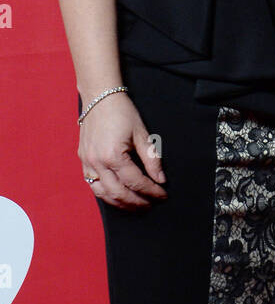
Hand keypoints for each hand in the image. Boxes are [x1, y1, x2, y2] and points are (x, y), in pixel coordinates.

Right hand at [79, 93, 166, 209]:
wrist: (99, 97)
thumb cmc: (122, 112)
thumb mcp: (141, 133)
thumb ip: (151, 159)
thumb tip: (160, 179)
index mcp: (113, 155)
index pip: (136, 182)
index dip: (151, 191)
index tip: (162, 195)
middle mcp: (97, 163)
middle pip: (119, 193)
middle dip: (137, 202)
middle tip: (151, 204)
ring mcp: (87, 163)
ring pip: (103, 194)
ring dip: (121, 203)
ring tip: (136, 205)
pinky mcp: (83, 161)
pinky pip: (93, 185)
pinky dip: (107, 194)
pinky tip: (118, 196)